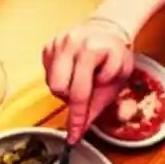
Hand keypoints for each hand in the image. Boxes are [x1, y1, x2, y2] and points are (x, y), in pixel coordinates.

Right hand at [43, 18, 133, 142]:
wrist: (107, 28)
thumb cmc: (114, 54)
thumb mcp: (118, 79)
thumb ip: (98, 105)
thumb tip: (79, 130)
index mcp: (94, 50)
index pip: (80, 93)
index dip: (77, 117)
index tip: (73, 136)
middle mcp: (72, 43)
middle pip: (59, 90)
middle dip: (72, 98)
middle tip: (86, 92)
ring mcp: (58, 43)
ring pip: (51, 84)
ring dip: (65, 89)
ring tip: (80, 79)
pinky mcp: (48, 46)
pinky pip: (46, 74)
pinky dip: (59, 78)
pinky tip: (71, 71)